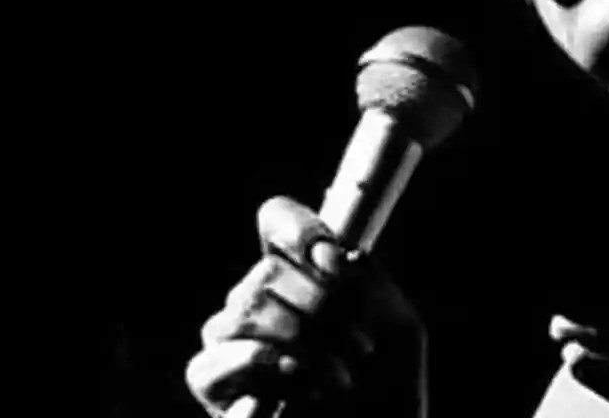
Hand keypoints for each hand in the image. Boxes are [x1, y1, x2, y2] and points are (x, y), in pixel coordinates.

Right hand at [185, 197, 423, 417]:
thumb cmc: (386, 388)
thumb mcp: (398, 325)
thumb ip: (367, 281)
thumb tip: (326, 256)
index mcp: (303, 276)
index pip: (276, 220)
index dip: (299, 230)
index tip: (333, 257)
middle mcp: (260, 301)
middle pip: (267, 271)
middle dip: (323, 306)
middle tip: (361, 348)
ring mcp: (231, 342)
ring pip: (244, 309)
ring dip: (305, 344)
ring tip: (340, 379)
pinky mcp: (214, 386)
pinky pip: (210, 363)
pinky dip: (262, 370)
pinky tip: (301, 387)